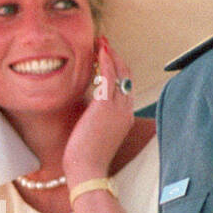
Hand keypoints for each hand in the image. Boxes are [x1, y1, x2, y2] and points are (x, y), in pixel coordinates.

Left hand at [63, 37, 133, 180]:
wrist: (86, 170)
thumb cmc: (86, 158)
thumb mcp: (96, 134)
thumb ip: (97, 118)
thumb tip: (88, 110)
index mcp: (125, 117)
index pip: (126, 87)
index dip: (119, 70)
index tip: (107, 58)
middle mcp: (126, 110)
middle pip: (127, 76)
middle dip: (117, 58)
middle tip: (104, 44)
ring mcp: (118, 108)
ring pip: (120, 72)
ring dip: (111, 54)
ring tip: (101, 42)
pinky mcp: (105, 106)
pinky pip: (110, 76)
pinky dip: (106, 60)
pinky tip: (99, 50)